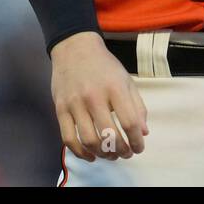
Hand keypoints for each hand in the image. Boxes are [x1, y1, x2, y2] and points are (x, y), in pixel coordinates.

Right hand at [50, 31, 149, 161]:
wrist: (75, 48)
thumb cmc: (104, 66)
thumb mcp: (126, 80)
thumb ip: (137, 106)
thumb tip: (143, 132)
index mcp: (115, 88)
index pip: (129, 122)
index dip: (137, 140)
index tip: (139, 147)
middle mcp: (94, 97)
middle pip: (109, 135)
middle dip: (121, 150)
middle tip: (126, 153)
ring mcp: (75, 104)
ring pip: (89, 140)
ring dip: (103, 154)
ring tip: (111, 155)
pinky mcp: (60, 109)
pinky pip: (68, 139)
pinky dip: (81, 153)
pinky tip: (92, 155)